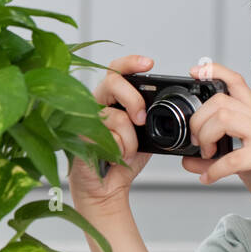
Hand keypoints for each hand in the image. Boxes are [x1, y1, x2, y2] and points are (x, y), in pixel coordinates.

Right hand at [68, 54, 154, 212]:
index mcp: (110, 99)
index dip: (130, 63)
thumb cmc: (122, 160)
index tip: (148, 64)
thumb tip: (170, 106)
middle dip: (134, 98)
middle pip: (112, 81)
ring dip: (130, 139)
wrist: (107, 187)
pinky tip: (113, 157)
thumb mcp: (143, 133)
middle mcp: (95, 103)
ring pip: (115, 115)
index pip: (116, 70)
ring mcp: (85, 119)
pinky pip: (108, 136)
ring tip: (128, 151)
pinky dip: (120, 150)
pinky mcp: (80, 136)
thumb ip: (148, 116)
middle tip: (142, 118)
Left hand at [181, 60, 250, 227]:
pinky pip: (232, 158)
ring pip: (223, 119)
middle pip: (220, 101)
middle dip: (199, 121)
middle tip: (196, 143)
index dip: (215, 71)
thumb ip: (213, 158)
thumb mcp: (238, 164)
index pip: (237, 82)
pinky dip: (214, 170)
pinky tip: (208, 178)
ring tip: (206, 156)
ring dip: (205, 139)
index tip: (196, 71)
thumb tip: (186, 159)